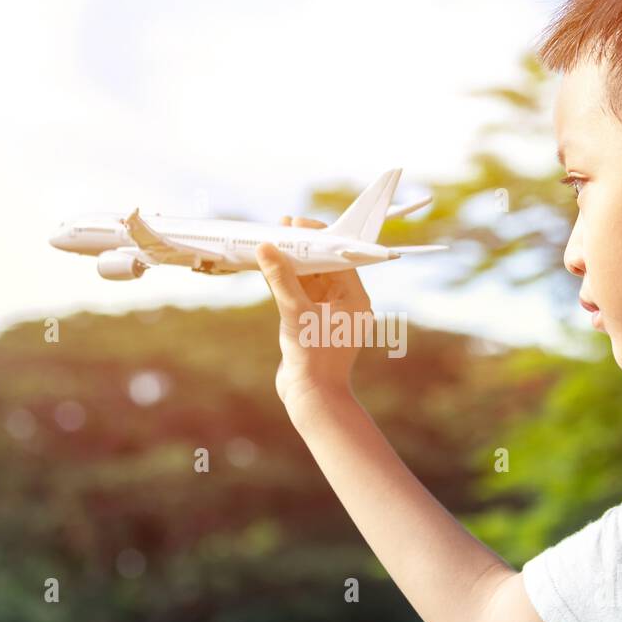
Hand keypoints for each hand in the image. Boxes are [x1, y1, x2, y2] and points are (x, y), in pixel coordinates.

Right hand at [256, 216, 371, 414]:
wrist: (311, 398)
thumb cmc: (313, 359)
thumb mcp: (296, 313)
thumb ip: (281, 279)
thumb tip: (266, 248)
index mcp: (355, 299)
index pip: (338, 259)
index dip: (317, 239)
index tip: (298, 223)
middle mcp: (345, 305)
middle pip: (322, 267)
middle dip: (301, 249)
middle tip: (281, 227)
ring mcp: (328, 315)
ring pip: (308, 281)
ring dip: (290, 264)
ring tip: (271, 242)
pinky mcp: (311, 325)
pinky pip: (298, 296)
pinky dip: (284, 282)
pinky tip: (268, 267)